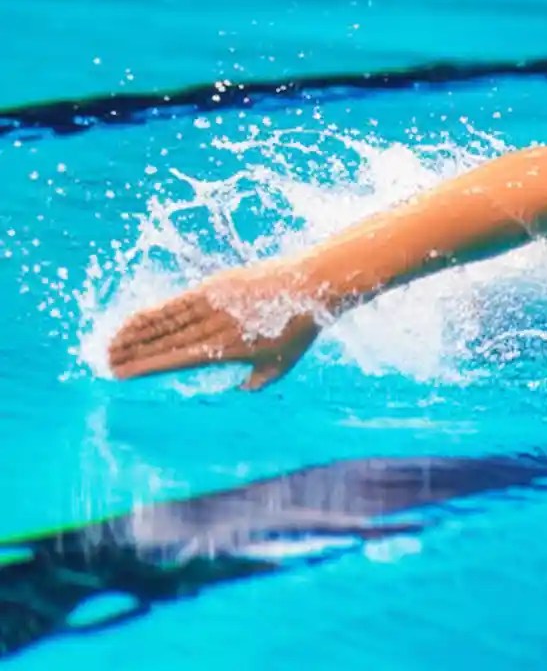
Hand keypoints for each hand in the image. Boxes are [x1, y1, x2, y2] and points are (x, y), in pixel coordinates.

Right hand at [108, 260, 323, 390]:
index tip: (122, 373)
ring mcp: (214, 304)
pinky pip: (179, 301)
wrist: (312, 284)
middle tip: (106, 361)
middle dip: (132, 352)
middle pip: (164, 341)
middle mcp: (215, 327)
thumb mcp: (284, 362)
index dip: (146, 366)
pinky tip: (137, 319)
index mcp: (227, 349)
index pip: (176, 359)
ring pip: (165, 320)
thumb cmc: (300, 327)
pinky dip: (155, 311)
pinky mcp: (216, 285)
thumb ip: (260, 380)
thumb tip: (242, 390)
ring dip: (136, 331)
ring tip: (112, 343)